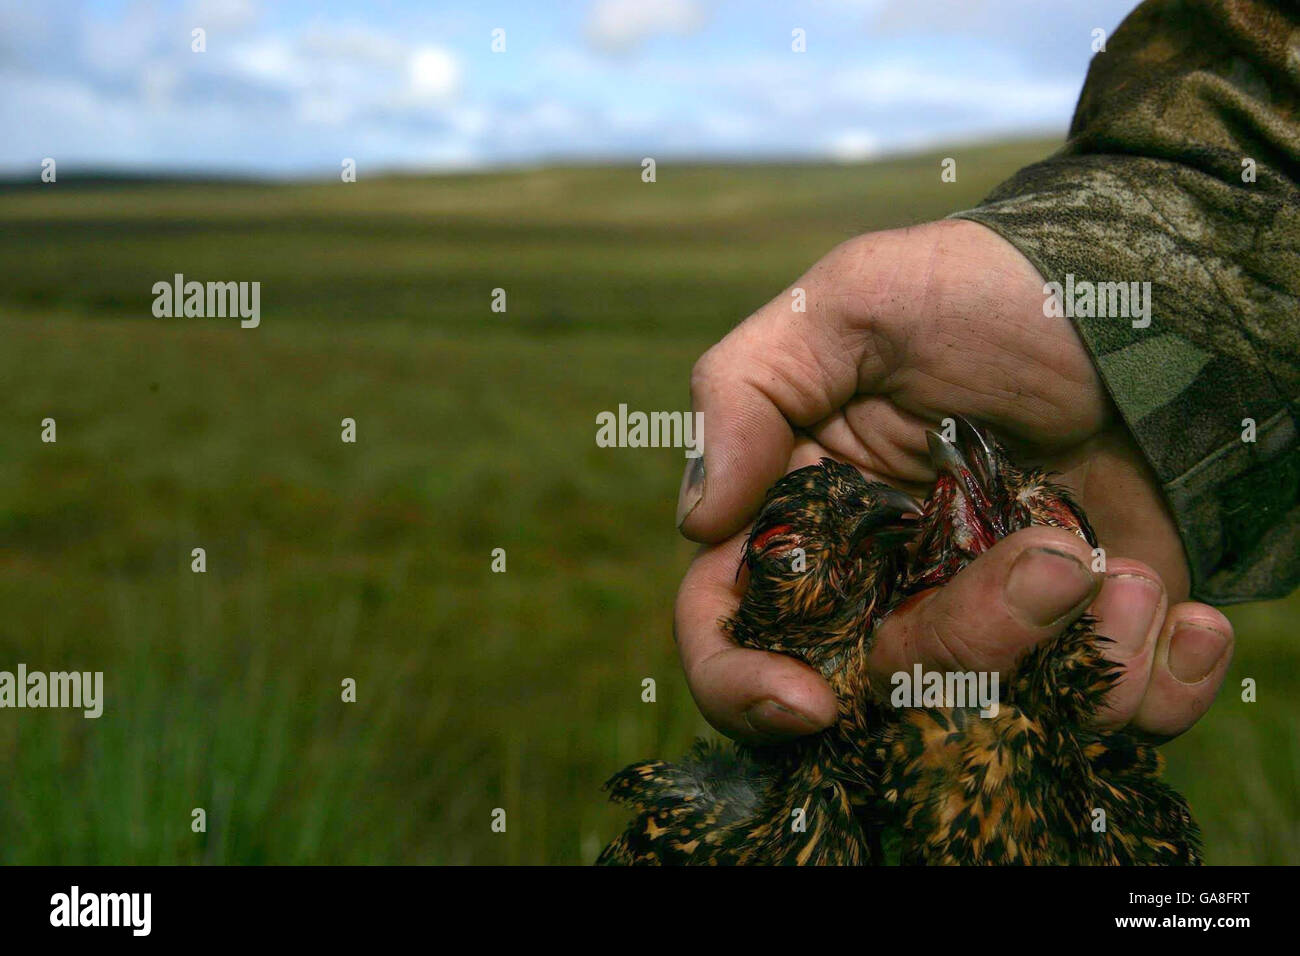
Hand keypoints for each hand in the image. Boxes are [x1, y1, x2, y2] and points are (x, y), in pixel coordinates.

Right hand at [675, 219, 1233, 742]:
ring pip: (993, 719)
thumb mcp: (854, 298)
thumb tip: (698, 519)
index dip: (744, 686)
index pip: (731, 631)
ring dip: (1071, 663)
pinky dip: (1153, 688)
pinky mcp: (1087, 640)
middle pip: (876, 690)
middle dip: (964, 648)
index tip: (811, 701)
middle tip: (1055, 563)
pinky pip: (1108, 718)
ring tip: (1123, 569)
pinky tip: (1183, 611)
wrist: (1146, 298)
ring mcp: (988, 620)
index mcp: (807, 519)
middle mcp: (884, 586)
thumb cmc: (987, 288)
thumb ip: (747, 387)